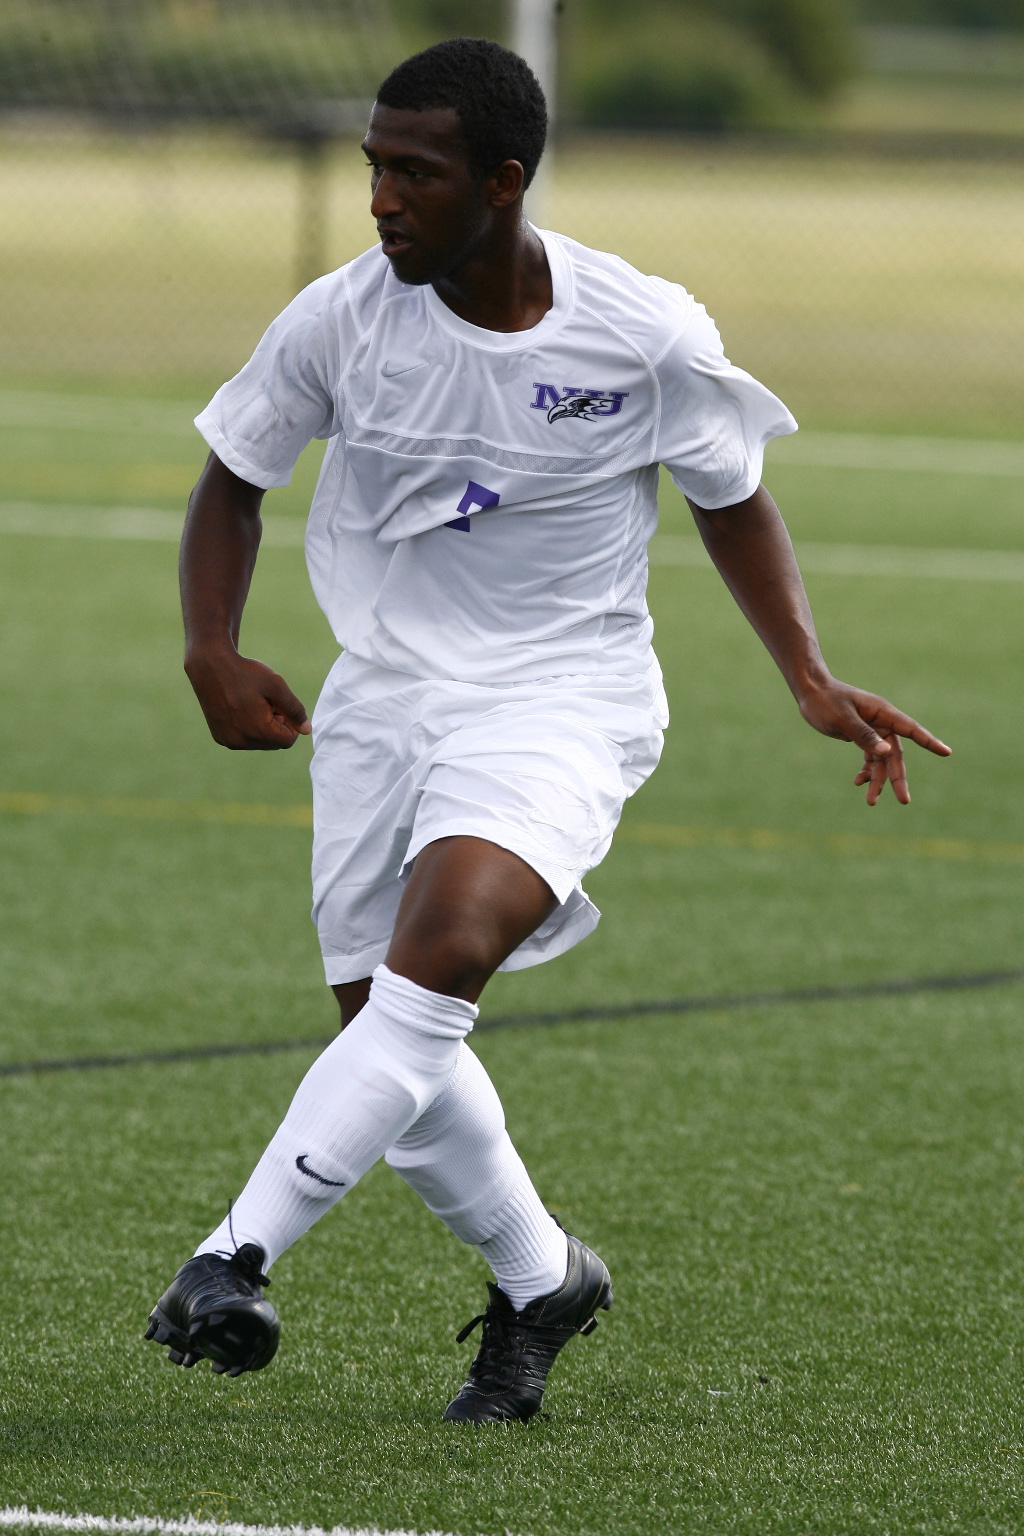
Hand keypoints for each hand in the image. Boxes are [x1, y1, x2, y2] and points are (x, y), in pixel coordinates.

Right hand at [184, 647, 310, 749]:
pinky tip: (239, 708)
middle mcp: (242, 741)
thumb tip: (307, 731)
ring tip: (253, 704)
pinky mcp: (219, 737)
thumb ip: (295, 710)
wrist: (210, 666)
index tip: (280, 705)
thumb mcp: (277, 686)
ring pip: (259, 742)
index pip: (288, 740)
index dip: (290, 722)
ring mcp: (228, 741)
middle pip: (273, 743)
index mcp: (259, 731)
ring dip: (262, 727)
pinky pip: (243, 739)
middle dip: (276, 725)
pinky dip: (247, 728)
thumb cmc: (245, 673)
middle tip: (266, 702)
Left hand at [796, 677, 950, 804]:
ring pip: (882, 760)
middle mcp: (882, 723)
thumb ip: (864, 735)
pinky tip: (858, 782)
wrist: (810, 692)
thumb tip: (887, 752)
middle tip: (904, 801)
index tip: (946, 752)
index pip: (911, 729)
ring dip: (877, 780)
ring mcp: (873, 731)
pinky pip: (871, 758)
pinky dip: (866, 771)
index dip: (929, 741)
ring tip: (871, 801)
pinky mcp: (862, 737)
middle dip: (897, 778)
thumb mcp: (842, 719)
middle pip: (895, 754)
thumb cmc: (825, 701)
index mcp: (882, 713)